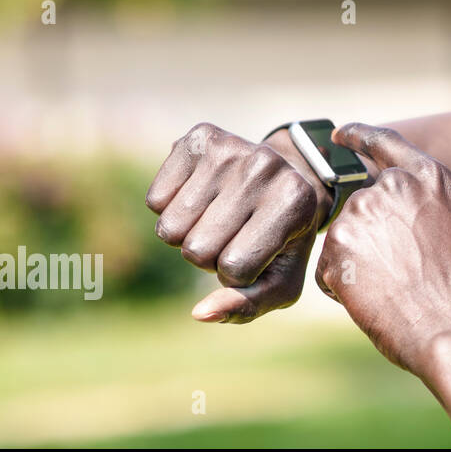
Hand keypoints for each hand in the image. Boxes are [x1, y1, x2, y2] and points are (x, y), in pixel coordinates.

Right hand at [145, 122, 329, 322]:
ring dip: (188, 234)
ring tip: (219, 216)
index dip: (238, 274)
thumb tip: (199, 314)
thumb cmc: (283, 238)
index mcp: (295, 202)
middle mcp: (265, 166)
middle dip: (210, 256)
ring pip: (170, 229)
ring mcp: (230, 148)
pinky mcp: (198, 137)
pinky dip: (171, 207)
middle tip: (234, 234)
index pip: (235, 269)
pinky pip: (155, 201)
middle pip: (196, 250)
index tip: (256, 253)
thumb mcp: (281, 279)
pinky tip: (203, 195)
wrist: (286, 178)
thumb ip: (248, 306)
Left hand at [315, 123, 450, 373]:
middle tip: (395, 274)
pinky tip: (375, 301)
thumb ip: (432, 214)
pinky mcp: (337, 245)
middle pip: (362, 205)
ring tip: (393, 290)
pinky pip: (329, 268)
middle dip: (369, 237)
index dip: (359, 136)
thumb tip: (418, 223)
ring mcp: (362, 212)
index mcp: (430, 177)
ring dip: (358, 264)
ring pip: (345, 238)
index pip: (384, 141)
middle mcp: (393, 185)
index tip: (340, 135)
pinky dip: (343, 288)